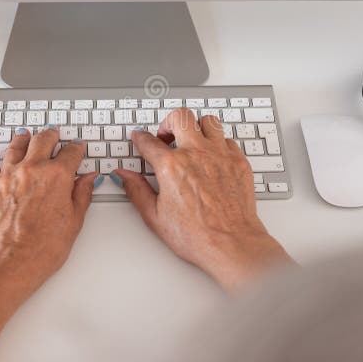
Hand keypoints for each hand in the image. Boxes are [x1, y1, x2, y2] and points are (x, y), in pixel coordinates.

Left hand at [0, 127, 99, 292]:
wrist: (10, 261)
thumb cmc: (42, 247)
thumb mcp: (74, 221)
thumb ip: (82, 195)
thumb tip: (89, 180)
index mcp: (57, 176)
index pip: (71, 152)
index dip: (77, 149)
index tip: (78, 149)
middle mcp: (33, 169)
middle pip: (43, 140)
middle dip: (51, 135)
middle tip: (54, 134)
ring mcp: (9, 174)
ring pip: (16, 145)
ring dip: (24, 138)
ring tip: (26, 135)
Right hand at [112, 109, 291, 290]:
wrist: (232, 244)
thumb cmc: (197, 235)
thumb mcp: (155, 216)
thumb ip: (136, 190)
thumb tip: (123, 175)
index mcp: (172, 167)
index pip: (149, 141)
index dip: (140, 138)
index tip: (140, 139)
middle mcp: (196, 154)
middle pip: (180, 117)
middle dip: (168, 122)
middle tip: (165, 136)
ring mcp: (220, 155)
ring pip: (208, 121)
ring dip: (196, 127)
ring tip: (191, 140)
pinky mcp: (238, 162)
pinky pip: (227, 139)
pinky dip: (217, 143)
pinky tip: (212, 156)